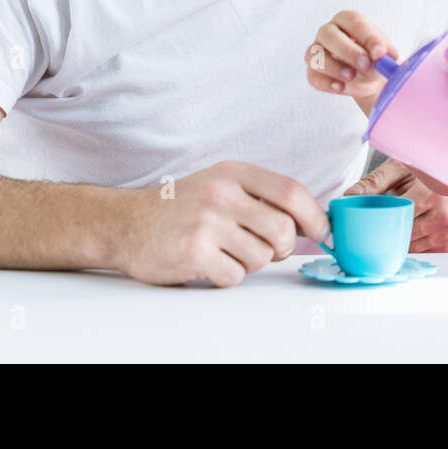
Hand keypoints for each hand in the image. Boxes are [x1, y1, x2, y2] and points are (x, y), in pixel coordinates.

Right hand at [115, 160, 329, 287]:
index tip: (321, 232)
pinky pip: (235, 275)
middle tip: (264, 247)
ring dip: (250, 262)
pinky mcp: (193, 252)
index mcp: (233, 173)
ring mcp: (206, 223)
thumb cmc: (182, 207)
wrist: (126, 224)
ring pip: (261, 257)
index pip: (291, 192)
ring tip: (226, 250)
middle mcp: (221, 194)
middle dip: (282, 247)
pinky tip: (209, 262)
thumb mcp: (221, 184)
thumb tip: (311, 220)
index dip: (314, 216)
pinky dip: (227, 275)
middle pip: (283, 230)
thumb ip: (262, 195)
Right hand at [305, 10, 398, 112]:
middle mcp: (328, 32)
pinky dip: (327, 83)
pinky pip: (314, 76)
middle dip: (348, 51)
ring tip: (352, 76)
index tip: (380, 52)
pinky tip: (341, 87)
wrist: (370, 79)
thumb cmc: (375, 59)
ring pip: (317, 56)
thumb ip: (383, 53)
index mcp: (347, 20)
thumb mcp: (384, 54)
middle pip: (329, 34)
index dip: (366, 36)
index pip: (353, 21)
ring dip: (335, 68)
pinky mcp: (313, 71)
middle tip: (365, 64)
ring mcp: (317, 51)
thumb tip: (380, 54)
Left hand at [346, 158, 447, 253]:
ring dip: (397, 239)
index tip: (363, 222)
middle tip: (371, 225)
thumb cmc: (430, 170)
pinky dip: (410, 245)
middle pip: (402, 236)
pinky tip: (406, 233)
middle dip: (385, 232)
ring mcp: (447, 234)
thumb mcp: (402, 167)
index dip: (378, 221)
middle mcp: (443, 218)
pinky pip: (420, 253)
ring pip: (409, 248)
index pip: (397, 218)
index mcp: (433, 195)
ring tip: (392, 225)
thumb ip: (375, 182)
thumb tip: (348, 196)